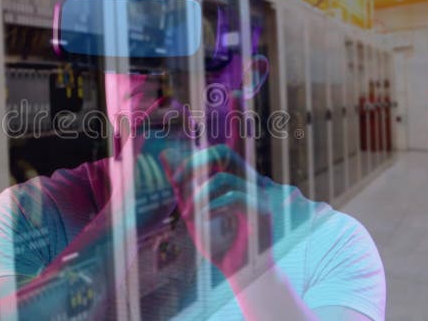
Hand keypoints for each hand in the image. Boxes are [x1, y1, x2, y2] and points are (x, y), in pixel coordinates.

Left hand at [160, 144, 275, 277]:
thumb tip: (165, 154)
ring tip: (188, 214)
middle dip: (195, 165)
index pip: (216, 153)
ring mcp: (259, 196)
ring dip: (199, 195)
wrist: (241, 275)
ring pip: (224, 178)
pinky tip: (203, 218)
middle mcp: (251, 183)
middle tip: (176, 183)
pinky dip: (213, 206)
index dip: (193, 159)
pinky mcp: (262, 212)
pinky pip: (235, 198)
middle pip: (224, 153)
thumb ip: (182, 185)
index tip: (174, 179)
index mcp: (237, 180)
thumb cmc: (220, 244)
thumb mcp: (193, 212)